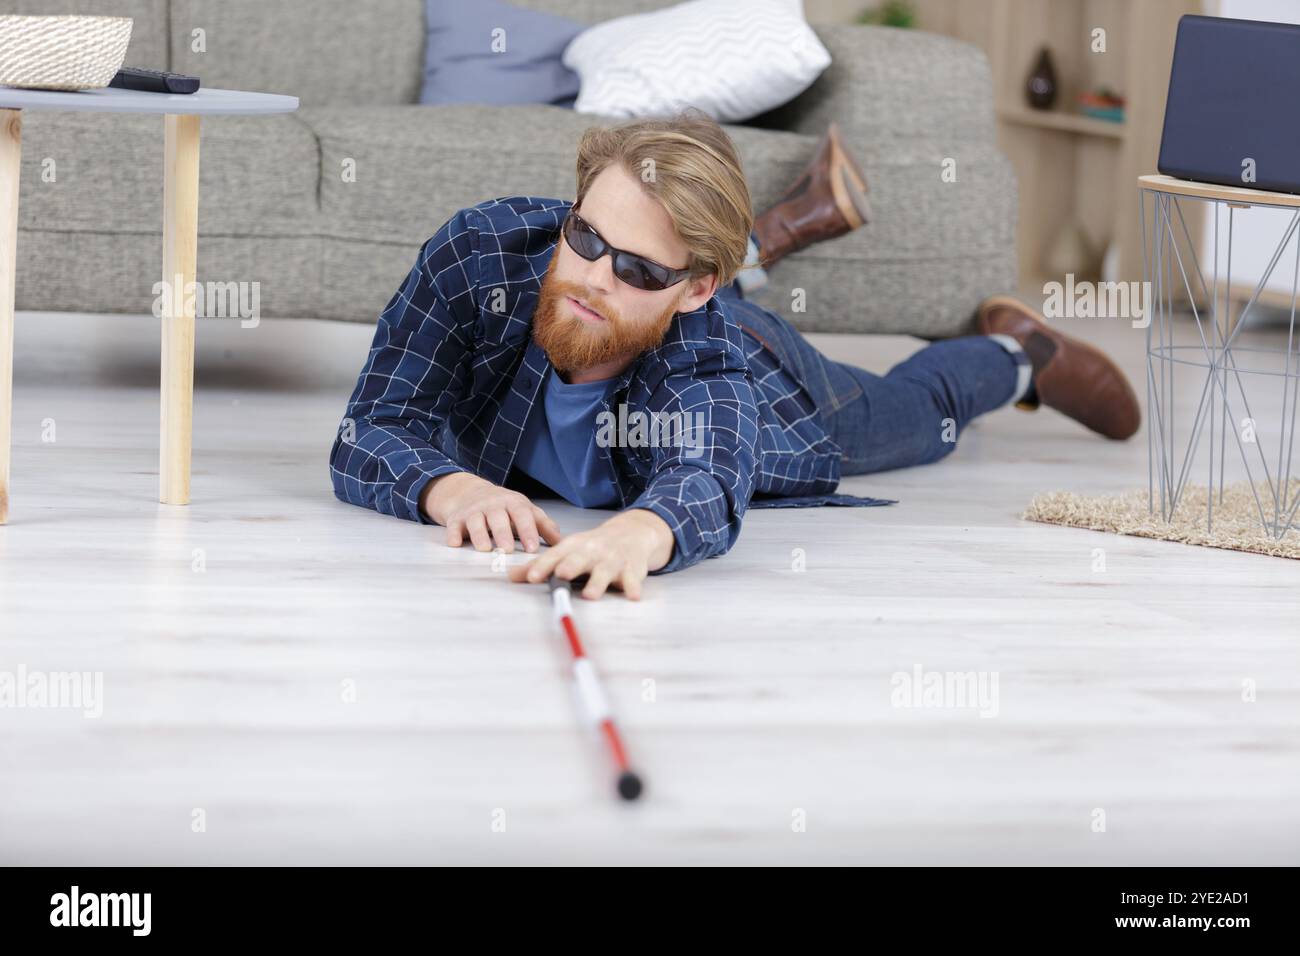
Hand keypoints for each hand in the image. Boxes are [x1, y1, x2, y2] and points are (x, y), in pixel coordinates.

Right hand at [421, 471, 562, 553]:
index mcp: (513, 503)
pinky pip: (453, 526)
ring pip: (476, 521)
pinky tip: (455, 543)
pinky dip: (453, 534)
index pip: (522, 515)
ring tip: (484, 549)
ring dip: (479, 535)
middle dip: (502, 533)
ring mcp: (473, 511)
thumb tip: (562, 542)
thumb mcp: (526, 511)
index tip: (532, 548)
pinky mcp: (456, 518)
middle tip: (507, 550)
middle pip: (498, 518)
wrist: (470, 492)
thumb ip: (544, 526)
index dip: (527, 531)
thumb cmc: (504, 507)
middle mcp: (493, 505)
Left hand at [506, 508, 674, 599]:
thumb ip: (540, 566)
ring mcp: (612, 559)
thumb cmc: (592, 547)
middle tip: (562, 574)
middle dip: (571, 566)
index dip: (543, 566)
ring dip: (598, 582)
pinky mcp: (631, 568)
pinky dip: (633, 586)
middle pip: (580, 559)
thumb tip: (510, 576)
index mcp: (573, 547)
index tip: (531, 576)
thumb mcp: (566, 551)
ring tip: (591, 594)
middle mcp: (592, 551)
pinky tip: (632, 596)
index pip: (555, 556)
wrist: (631, 532)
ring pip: (605, 571)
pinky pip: (633, 579)